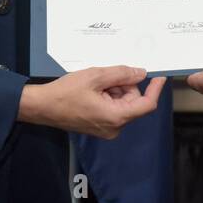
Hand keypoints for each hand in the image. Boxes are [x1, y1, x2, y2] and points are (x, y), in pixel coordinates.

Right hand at [18, 66, 166, 137]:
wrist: (42, 107)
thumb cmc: (66, 93)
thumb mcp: (96, 76)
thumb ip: (121, 74)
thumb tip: (141, 73)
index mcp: (116, 117)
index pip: (146, 105)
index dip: (155, 90)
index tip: (160, 76)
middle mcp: (115, 127)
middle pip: (133, 101)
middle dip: (124, 85)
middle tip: (106, 76)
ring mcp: (107, 128)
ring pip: (123, 103)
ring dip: (114, 89)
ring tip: (95, 83)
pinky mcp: (100, 126)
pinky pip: (113, 108)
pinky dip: (108, 95)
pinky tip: (93, 90)